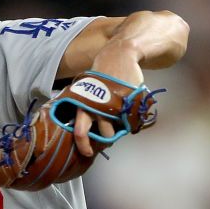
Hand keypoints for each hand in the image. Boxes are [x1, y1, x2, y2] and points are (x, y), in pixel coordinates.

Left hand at [75, 40, 144, 156]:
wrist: (118, 55)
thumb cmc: (101, 76)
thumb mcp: (87, 91)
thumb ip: (85, 108)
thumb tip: (85, 130)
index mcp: (83, 103)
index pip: (80, 132)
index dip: (84, 146)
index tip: (88, 153)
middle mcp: (97, 105)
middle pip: (103, 134)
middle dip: (106, 141)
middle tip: (107, 141)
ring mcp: (114, 103)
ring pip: (117, 128)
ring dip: (118, 128)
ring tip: (117, 119)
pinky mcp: (128, 101)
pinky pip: (129, 119)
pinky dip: (128, 119)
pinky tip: (126, 111)